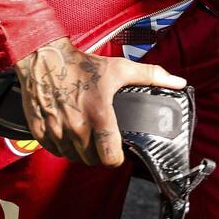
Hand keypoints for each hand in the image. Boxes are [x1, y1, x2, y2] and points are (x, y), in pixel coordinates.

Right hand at [13, 37, 186, 167]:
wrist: (43, 58)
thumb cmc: (82, 65)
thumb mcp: (120, 69)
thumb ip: (151, 76)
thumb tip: (178, 82)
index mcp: (99, 116)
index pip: (110, 157)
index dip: (117, 158)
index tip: (118, 151)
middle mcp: (76, 128)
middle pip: (92, 160)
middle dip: (99, 154)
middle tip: (102, 140)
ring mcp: (56, 131)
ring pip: (73, 157)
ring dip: (80, 151)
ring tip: (86, 135)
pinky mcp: (40, 131)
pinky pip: (55, 150)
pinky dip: (62, 145)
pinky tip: (67, 131)